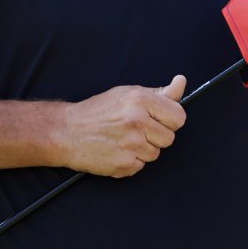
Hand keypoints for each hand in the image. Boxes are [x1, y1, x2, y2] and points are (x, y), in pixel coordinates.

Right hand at [56, 75, 187, 176]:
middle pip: (169, 138)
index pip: (178, 117)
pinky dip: (131, 162)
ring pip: (155, 154)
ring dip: (143, 150)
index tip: (160, 120)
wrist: (66, 132)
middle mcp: (137, 121)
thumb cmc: (99, 111)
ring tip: (124, 140)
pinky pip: (140, 166)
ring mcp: (130, 144)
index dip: (171, 120)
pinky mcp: (123, 163)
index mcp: (141, 100)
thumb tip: (181, 82)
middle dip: (156, 136)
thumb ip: (160, 92)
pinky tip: (117, 150)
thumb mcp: (129, 93)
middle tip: (136, 130)